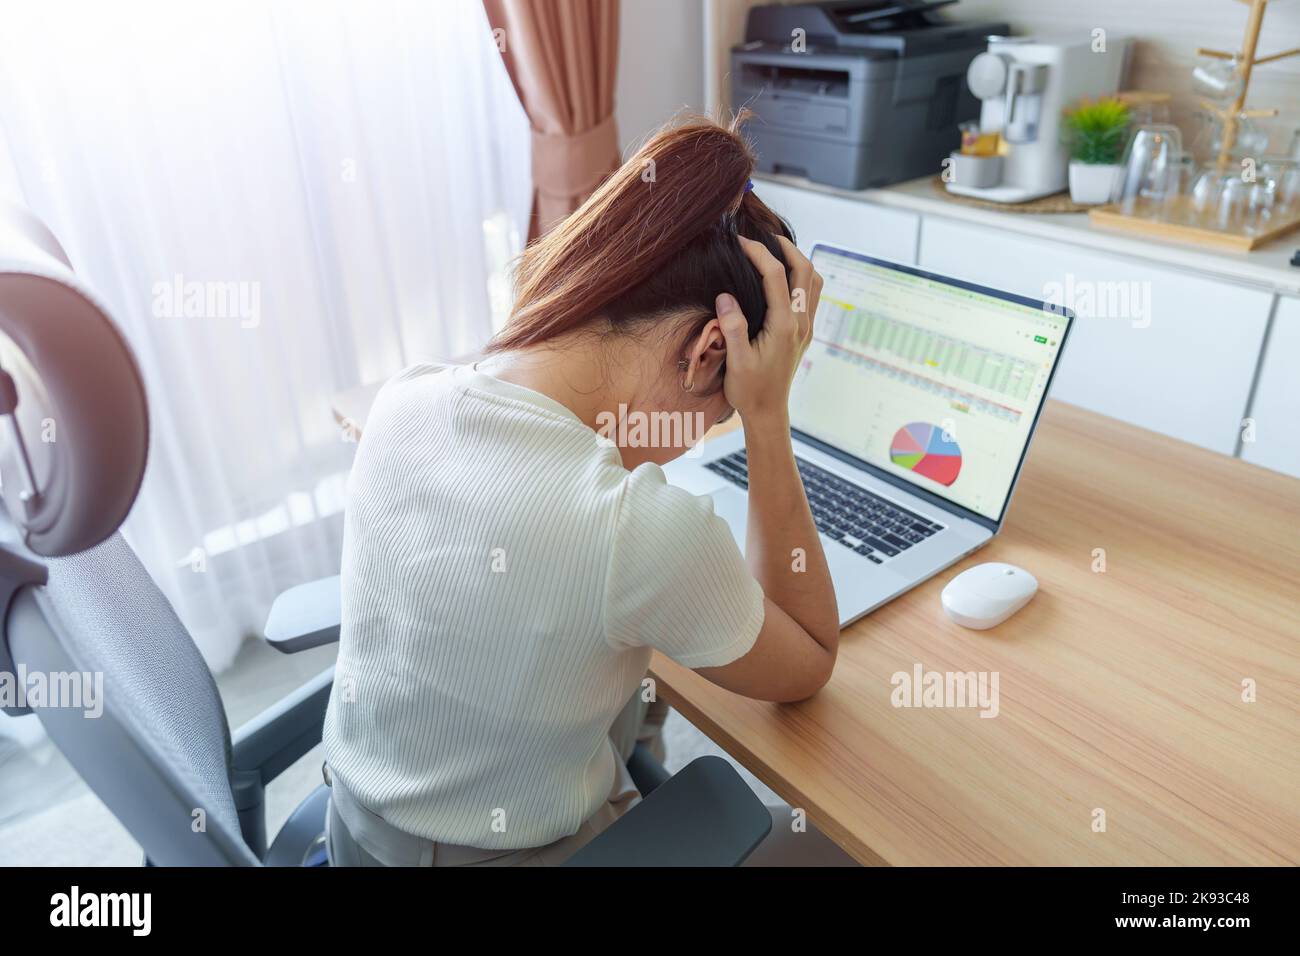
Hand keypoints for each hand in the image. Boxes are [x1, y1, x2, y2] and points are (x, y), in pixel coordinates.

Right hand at [716, 236, 821, 425]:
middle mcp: (800, 322)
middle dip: (786, 247)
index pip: (775, 276)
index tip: (740, 240)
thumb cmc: (749, 390)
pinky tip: (784, 275)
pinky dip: (802, 275)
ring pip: (813, 280)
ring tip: (776, 249)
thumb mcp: (736, 361)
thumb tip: (725, 295)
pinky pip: (811, 293)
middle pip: (805, 270)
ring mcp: (806, 326)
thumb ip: (732, 327)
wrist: (768, 411)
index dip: (758, 253)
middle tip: (764, 235)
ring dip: (798, 259)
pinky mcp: (804, 331)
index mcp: (783, 326)